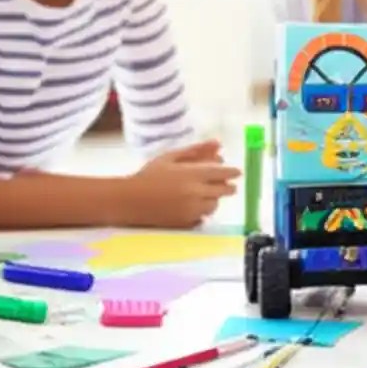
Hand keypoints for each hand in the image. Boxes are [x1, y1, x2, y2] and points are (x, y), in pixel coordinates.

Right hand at [123, 140, 240, 227]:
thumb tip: (218, 144)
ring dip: (213, 198)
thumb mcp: (171, 158)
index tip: (236, 172)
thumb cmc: (149, 175)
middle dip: (227, 186)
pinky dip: (202, 210)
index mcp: (193, 175)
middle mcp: (196, 194)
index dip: (232, 172)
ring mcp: (192, 211)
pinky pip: (203, 217)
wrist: (130, 201)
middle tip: (222, 183)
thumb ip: (196, 151)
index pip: (224, 173)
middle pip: (225, 191)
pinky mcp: (187, 223)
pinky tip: (190, 204)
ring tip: (201, 192)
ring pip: (215, 205)